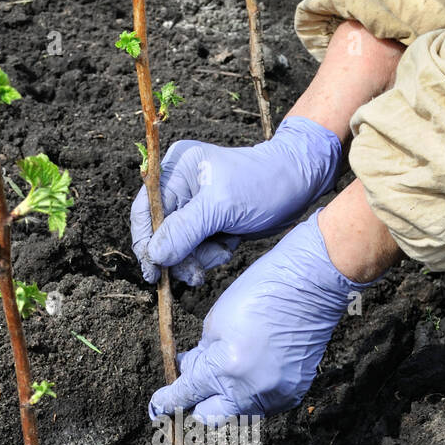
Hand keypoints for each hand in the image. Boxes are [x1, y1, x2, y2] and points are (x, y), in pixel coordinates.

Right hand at [130, 115, 341, 285]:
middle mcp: (180, 186)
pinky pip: (197, 249)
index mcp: (175, 169)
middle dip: (179, 256)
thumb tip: (154, 254)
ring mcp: (194, 206)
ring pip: (179, 246)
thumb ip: (184, 230)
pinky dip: (211, 255)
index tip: (153, 273)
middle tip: (195, 275)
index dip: (145, 243)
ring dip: (198, 258)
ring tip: (222, 253)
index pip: (145, 211)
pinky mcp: (209, 222)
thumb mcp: (221, 206)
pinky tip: (228, 247)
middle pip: (160, 233)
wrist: (299, 184)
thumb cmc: (263, 184)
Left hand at [148, 213, 366, 421]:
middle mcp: (252, 391)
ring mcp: (276, 395)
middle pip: (212, 417)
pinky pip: (263, 404)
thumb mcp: (216, 322)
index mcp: (226, 369)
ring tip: (225, 370)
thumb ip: (200, 356)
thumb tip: (188, 375)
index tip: (158, 407)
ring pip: (239, 412)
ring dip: (225, 398)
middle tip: (192, 387)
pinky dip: (251, 392)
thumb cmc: (261, 293)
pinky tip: (250, 369)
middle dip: (197, 405)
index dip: (168, 402)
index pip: (187, 395)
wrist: (310, 285)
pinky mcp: (294, 393)